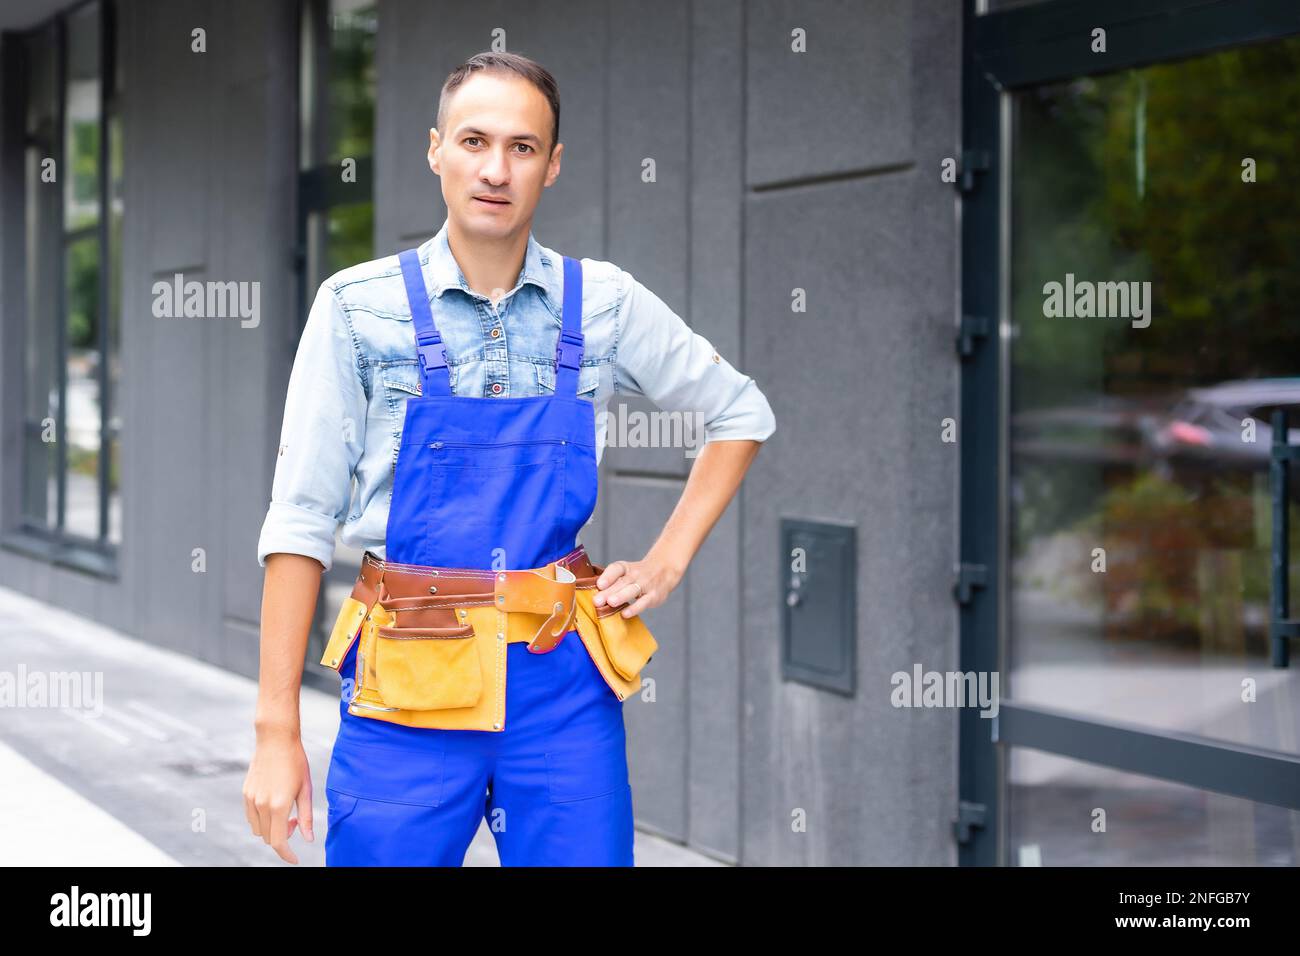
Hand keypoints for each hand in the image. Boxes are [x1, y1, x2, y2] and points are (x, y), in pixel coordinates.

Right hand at [243, 731, 312, 863]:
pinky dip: (262, 819)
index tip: (295, 859)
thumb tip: (308, 839)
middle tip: (295, 820)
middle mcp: (261, 805)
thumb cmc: (296, 762)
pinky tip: (274, 804)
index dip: (287, 854)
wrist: (276, 740)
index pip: (278, 842)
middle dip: (282, 837)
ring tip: (286, 810)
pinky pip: (251, 817)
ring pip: (258, 829)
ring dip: (271, 829)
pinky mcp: (245, 793)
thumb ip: (306, 816)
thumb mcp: (306, 789)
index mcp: (278, 805)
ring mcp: (251, 799)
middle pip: (268, 838)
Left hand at [593, 554, 681, 617]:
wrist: (664, 570)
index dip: (608, 576)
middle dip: (609, 592)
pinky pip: (644, 602)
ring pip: (632, 590)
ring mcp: (646, 585)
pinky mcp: (654, 596)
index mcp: (626, 568)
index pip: (616, 568)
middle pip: (622, 582)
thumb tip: (592, 593)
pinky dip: (634, 608)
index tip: (599, 584)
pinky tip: (625, 614)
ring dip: (621, 597)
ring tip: (610, 602)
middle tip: (597, 601)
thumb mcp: (625, 572)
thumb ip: (610, 581)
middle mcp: (636, 574)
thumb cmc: (638, 575)